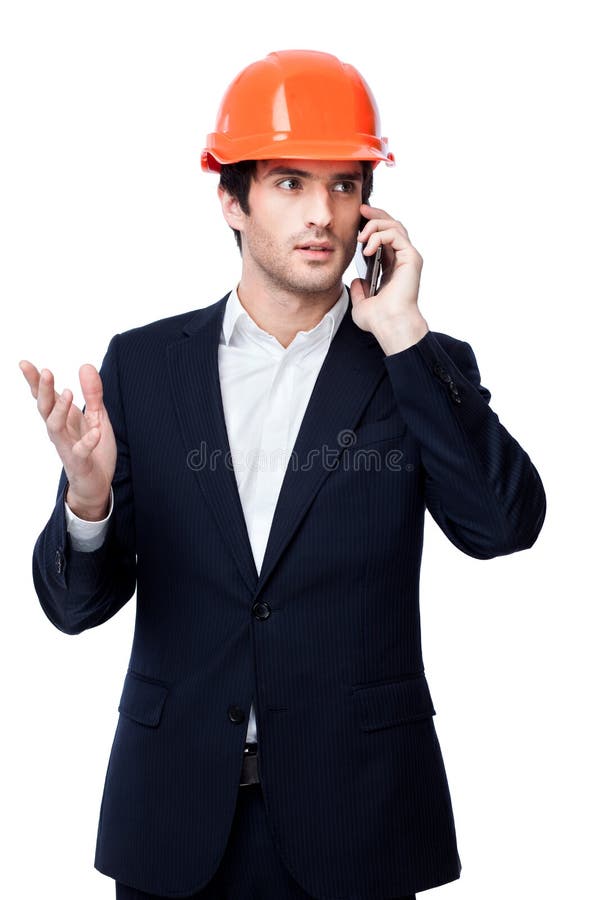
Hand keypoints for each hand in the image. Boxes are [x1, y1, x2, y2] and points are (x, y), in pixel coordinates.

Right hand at [19, 360, 116, 519]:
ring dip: (60, 410)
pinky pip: (80, 452)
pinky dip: (88, 442)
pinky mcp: (80, 462)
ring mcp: (67, 446)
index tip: (24, 363)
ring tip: (68, 392)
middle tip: (46, 371)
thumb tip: (85, 365)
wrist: (97, 483)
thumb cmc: (94, 449)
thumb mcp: (97, 416)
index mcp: (63, 418)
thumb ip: (92, 393)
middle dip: (43, 390)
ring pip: (55, 427)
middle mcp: (60, 431)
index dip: (34, 380)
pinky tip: (96, 432)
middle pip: (45, 408)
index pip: (45, 396)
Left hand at [350, 204, 428, 352]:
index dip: (373, 225)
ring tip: (361, 237)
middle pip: (392, 226)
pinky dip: (380, 236)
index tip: (358, 220)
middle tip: (361, 210)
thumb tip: (356, 281)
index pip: (385, 237)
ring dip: (375, 225)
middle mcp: (402, 260)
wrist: (389, 325)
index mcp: (392, 267)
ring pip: (395, 226)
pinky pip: (396, 235)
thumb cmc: (379, 320)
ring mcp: (408, 258)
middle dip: (376, 215)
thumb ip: (360, 291)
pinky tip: (367, 248)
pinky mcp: (411, 258)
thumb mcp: (361, 303)